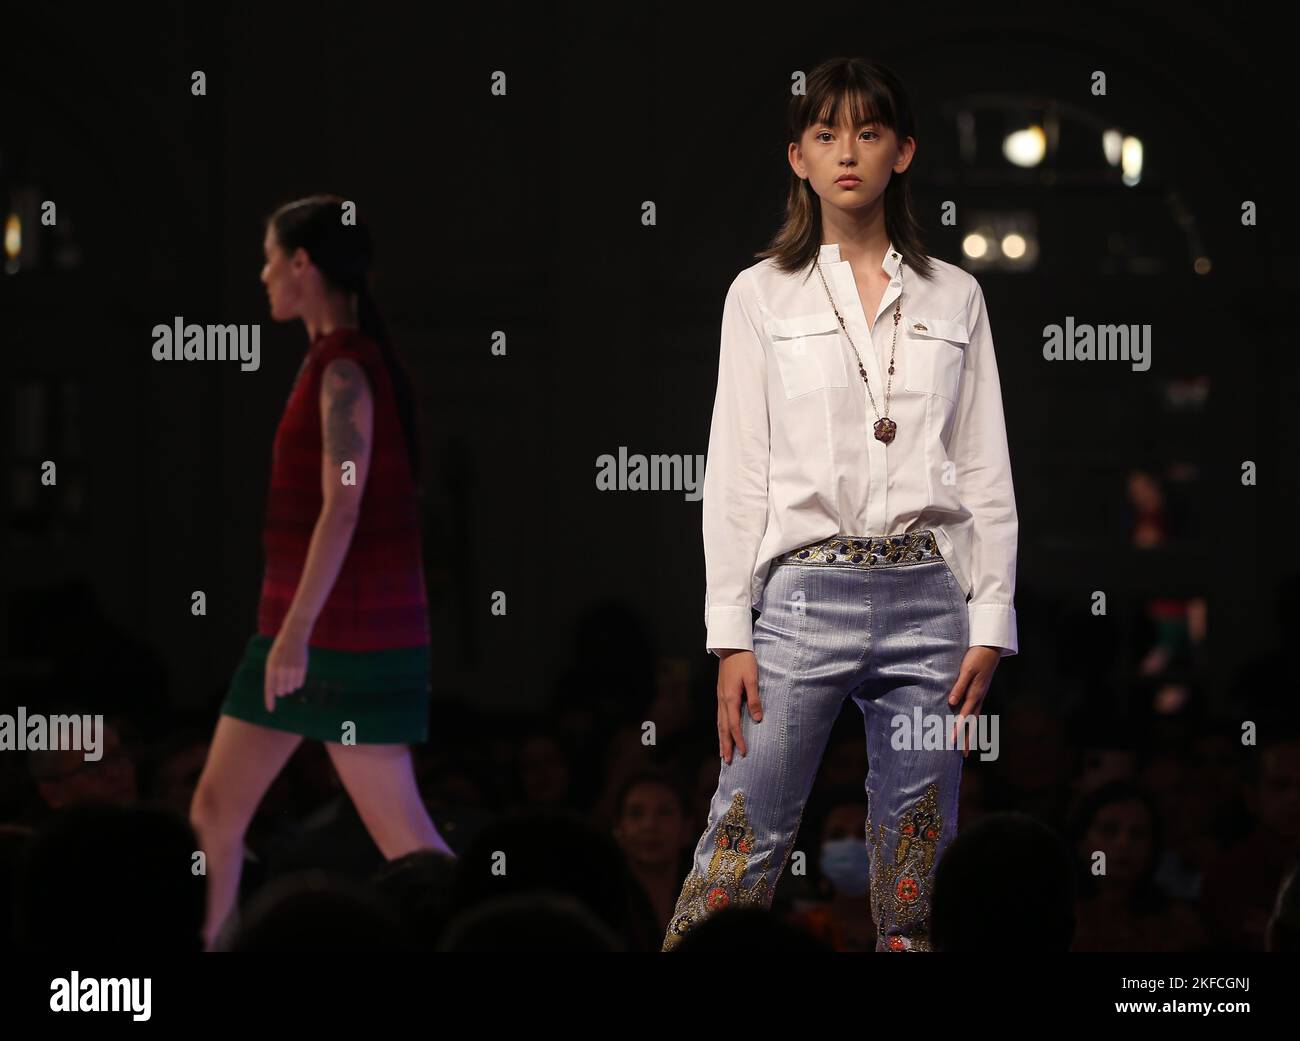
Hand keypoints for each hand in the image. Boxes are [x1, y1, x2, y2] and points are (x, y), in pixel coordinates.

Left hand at [264, 626, 308, 711]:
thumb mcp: (272, 661)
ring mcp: (292, 669)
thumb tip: (277, 692)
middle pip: (281, 691)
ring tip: (289, 673)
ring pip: (291, 688)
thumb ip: (273, 676)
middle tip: (283, 684)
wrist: (293, 636)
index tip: (270, 710)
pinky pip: (299, 683)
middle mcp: (281, 670)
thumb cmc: (281, 650)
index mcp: (271, 668)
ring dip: (290, 685)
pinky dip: (298, 682)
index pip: (269, 688)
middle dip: (282, 691)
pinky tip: (296, 672)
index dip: (269, 700)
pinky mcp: (302, 669)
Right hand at [716, 649, 761, 764]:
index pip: (734, 725)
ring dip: (721, 738)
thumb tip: (757, 719)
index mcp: (730, 698)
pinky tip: (722, 731)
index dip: (739, 740)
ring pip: (719, 723)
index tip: (743, 753)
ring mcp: (720, 697)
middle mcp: (722, 701)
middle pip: (723, 728)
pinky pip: (719, 716)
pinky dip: (720, 727)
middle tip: (728, 761)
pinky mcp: (721, 694)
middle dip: (726, 745)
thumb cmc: (744, 661)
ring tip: (723, 752)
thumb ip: (754, 699)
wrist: (730, 647)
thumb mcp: (752, 678)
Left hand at [946, 646, 1000, 756]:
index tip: (952, 741)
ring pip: (974, 718)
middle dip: (967, 738)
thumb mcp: (967, 670)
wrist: (990, 648)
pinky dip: (971, 721)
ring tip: (965, 746)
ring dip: (970, 732)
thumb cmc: (977, 657)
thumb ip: (959, 686)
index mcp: (975, 694)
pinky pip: (975, 711)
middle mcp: (979, 698)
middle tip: (963, 755)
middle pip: (972, 723)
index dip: (958, 729)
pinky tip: (967, 725)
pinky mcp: (980, 692)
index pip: (964, 716)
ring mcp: (981, 696)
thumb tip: (951, 702)